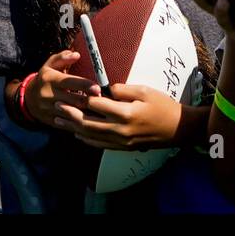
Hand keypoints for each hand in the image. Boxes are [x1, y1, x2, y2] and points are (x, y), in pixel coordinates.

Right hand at [23, 50, 99, 127]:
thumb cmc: (44, 80)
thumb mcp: (49, 66)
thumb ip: (62, 58)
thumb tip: (76, 54)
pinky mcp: (52, 121)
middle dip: (90, 101)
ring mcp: (50, 110)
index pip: (70, 82)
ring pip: (73, 113)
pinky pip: (68, 123)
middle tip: (102, 100)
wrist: (28, 99)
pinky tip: (89, 119)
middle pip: (74, 100)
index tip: (98, 87)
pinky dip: (79, 122)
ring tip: (99, 110)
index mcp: (51, 80)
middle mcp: (49, 95)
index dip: (85, 85)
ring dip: (86, 112)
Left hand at [53, 83, 181, 149]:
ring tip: (59, 120)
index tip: (70, 91)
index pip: (97, 105)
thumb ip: (123, 89)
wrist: (177, 129)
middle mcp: (120, 130)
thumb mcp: (145, 91)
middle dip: (70, 114)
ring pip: (91, 136)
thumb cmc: (163, 106)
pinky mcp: (123, 147)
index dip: (82, 98)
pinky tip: (77, 133)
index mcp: (125, 113)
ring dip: (73, 128)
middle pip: (88, 123)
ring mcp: (121, 141)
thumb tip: (105, 88)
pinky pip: (99, 145)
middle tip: (56, 106)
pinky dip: (86, 139)